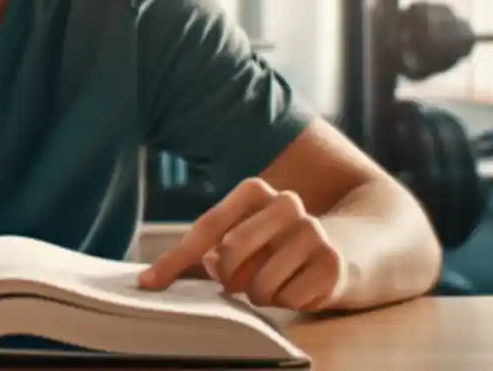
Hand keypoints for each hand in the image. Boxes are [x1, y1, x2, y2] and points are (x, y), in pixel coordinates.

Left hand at [137, 178, 346, 311]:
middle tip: (237, 280)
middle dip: (227, 277)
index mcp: (254, 190)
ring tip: (270, 281)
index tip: (149, 282)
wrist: (342, 247)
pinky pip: (289, 299)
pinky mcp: (331, 262)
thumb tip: (150, 278)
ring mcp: (312, 231)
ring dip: (258, 294)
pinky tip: (295, 285)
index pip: (207, 227)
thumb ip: (196, 253)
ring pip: (260, 284)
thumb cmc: (271, 246)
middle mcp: (286, 203)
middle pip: (231, 253)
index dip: (176, 259)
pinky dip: (285, 302)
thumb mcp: (235, 238)